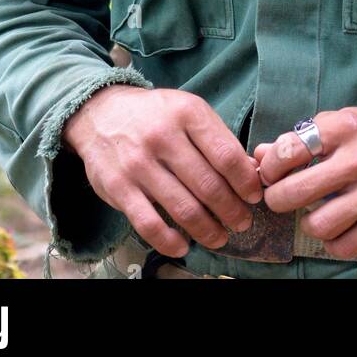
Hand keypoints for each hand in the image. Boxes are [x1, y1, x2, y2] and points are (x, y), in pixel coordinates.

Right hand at [61, 86, 263, 257]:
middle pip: (208, 185)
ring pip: (183, 208)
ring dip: (208, 230)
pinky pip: (149, 224)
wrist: (101, 113)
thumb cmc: (156, 115)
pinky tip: (184, 245)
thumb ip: (217, 139)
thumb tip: (250, 172)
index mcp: (187, 113)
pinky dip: (170, 242)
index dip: (245, 182)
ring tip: (219, 237)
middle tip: (242, 223)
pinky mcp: (118, 188)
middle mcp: (163, 137)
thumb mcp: (189, 111)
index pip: (226, 155)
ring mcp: (139, 164)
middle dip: (232, 211)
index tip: (254, 197)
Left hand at [253, 106, 356, 259]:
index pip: (290, 149)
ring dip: (309, 223)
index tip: (271, 172)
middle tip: (281, 199)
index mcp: (345, 129)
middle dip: (279, 199)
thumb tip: (261, 154)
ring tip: (316, 214)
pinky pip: (343, 245)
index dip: (270, 166)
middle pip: (296, 192)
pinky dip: (333, 242)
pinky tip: (337, 229)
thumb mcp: (345, 124)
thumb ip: (303, 138)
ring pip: (318, 224)